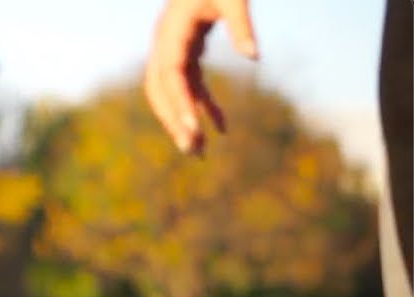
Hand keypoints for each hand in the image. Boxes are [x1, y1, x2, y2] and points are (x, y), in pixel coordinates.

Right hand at [144, 0, 258, 154]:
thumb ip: (242, 25)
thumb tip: (255, 57)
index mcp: (171, 32)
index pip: (170, 75)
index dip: (179, 102)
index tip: (193, 129)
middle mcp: (164, 45)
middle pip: (161, 91)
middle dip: (173, 121)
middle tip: (190, 150)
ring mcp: (172, 50)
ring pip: (171, 94)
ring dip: (182, 121)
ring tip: (199, 153)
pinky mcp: (186, 53)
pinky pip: (191, 87)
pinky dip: (203, 107)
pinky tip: (223, 128)